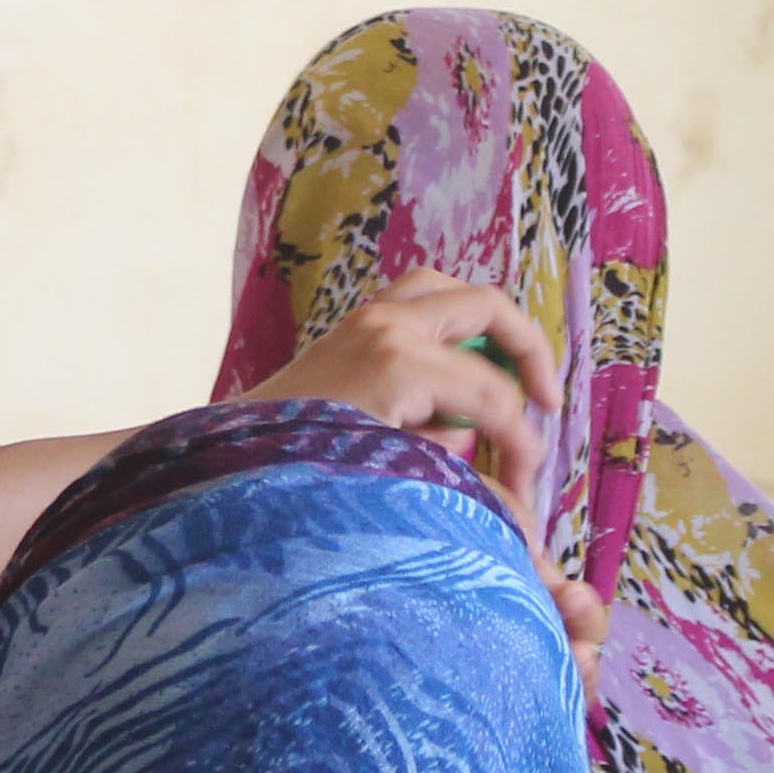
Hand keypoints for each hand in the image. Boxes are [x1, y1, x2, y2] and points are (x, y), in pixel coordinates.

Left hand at [242, 273, 563, 545]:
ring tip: (508, 374)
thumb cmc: (302, 473)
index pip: (493, 393)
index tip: (528, 483)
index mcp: (401, 361)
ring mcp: (366, 315)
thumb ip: (452, 468)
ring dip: (489, 326)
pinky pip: (418, 297)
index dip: (522, 441)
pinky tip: (457, 367)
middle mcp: (388, 323)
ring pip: (451, 289)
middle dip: (528, 355)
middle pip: (489, 310)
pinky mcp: (351, 324)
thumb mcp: (389, 477)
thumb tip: (492, 463)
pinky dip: (450, 321)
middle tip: (546, 404)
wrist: (228, 460)